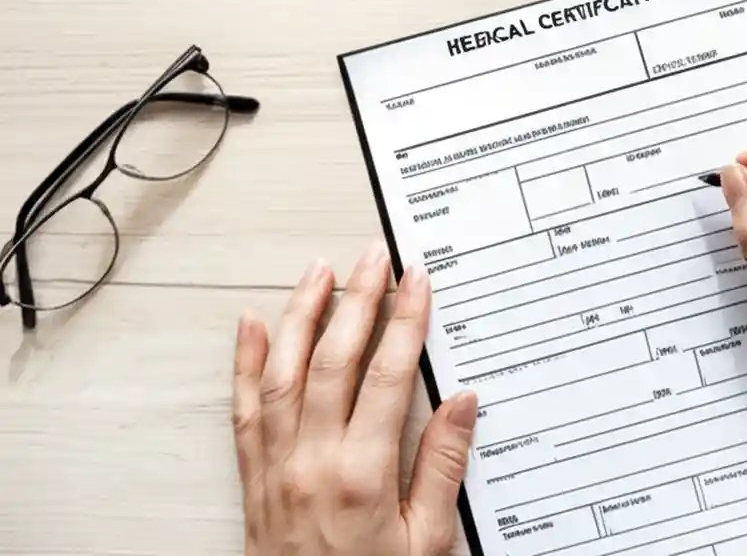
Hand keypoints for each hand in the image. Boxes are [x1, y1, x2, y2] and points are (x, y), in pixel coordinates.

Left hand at [232, 241, 476, 555]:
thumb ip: (442, 468)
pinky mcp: (253, 476)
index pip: (386, 376)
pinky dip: (246, 363)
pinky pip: (244, 408)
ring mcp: (276, 465)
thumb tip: (462, 404)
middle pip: (334, 359)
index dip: (404, 322)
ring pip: (285, 371)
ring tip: (318, 272)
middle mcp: (312, 460)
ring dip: (302, 315)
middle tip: (373, 259)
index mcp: (361, 474)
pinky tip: (252, 327)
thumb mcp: (427, 542)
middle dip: (357, 300)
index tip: (415, 283)